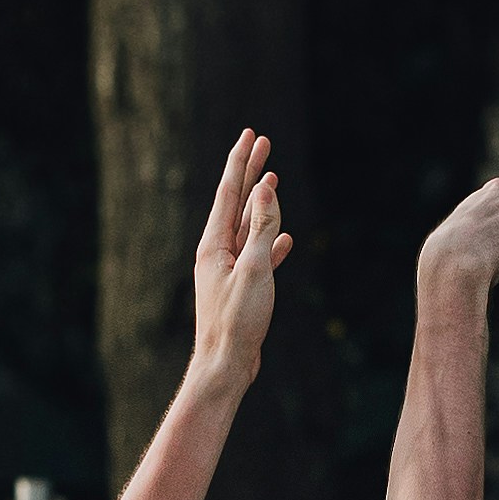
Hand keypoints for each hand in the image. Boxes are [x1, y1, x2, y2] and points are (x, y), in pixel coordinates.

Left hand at [189, 127, 291, 397]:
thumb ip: (261, 227)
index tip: (251, 135)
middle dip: (250, 172)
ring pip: (248, 226)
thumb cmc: (237, 320)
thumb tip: (264, 188)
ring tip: (272, 179)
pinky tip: (284, 239)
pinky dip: (270, 242)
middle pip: (237, 202)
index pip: (229, 192)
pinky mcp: (242, 288)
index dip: (240, 161)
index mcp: (214, 244)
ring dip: (262, 203)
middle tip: (262, 142)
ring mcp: (229, 270)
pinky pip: (258, 256)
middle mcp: (217, 252)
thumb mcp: (254, 269)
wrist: (226, 364)